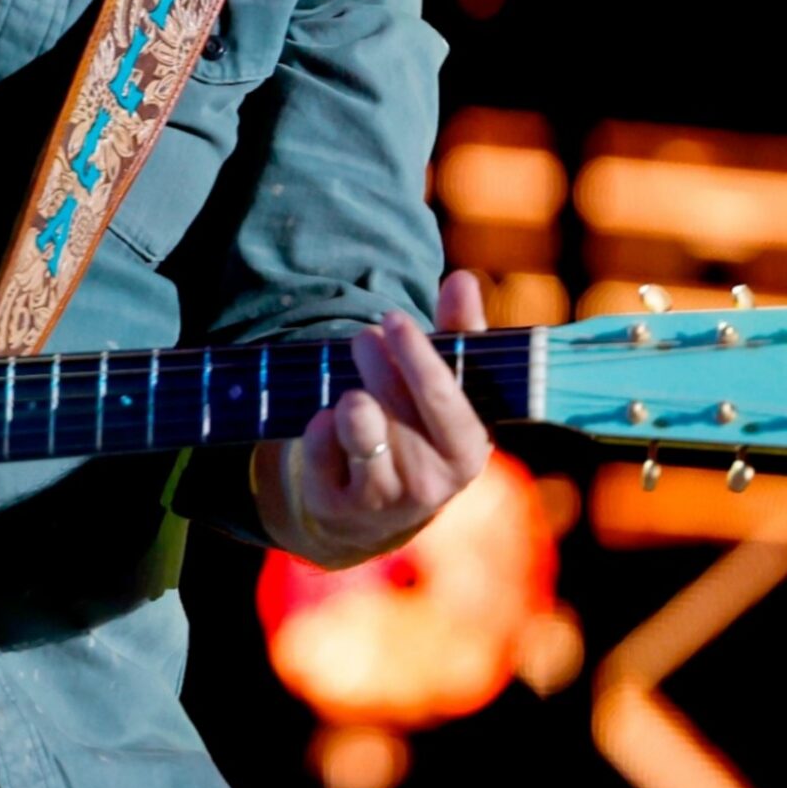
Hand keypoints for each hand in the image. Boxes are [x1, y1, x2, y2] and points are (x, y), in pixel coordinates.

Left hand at [251, 271, 492, 568]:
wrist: (380, 508)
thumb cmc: (422, 429)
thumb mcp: (450, 389)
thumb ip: (459, 334)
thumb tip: (463, 279)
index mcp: (467, 450)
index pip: (444, 399)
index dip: (417, 356)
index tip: (394, 318)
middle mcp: (431, 482)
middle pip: (395, 403)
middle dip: (375, 361)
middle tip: (366, 338)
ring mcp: (383, 498)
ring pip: (359, 428)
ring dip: (350, 397)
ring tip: (354, 390)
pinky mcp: (338, 504)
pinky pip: (319, 448)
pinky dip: (318, 423)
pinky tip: (327, 416)